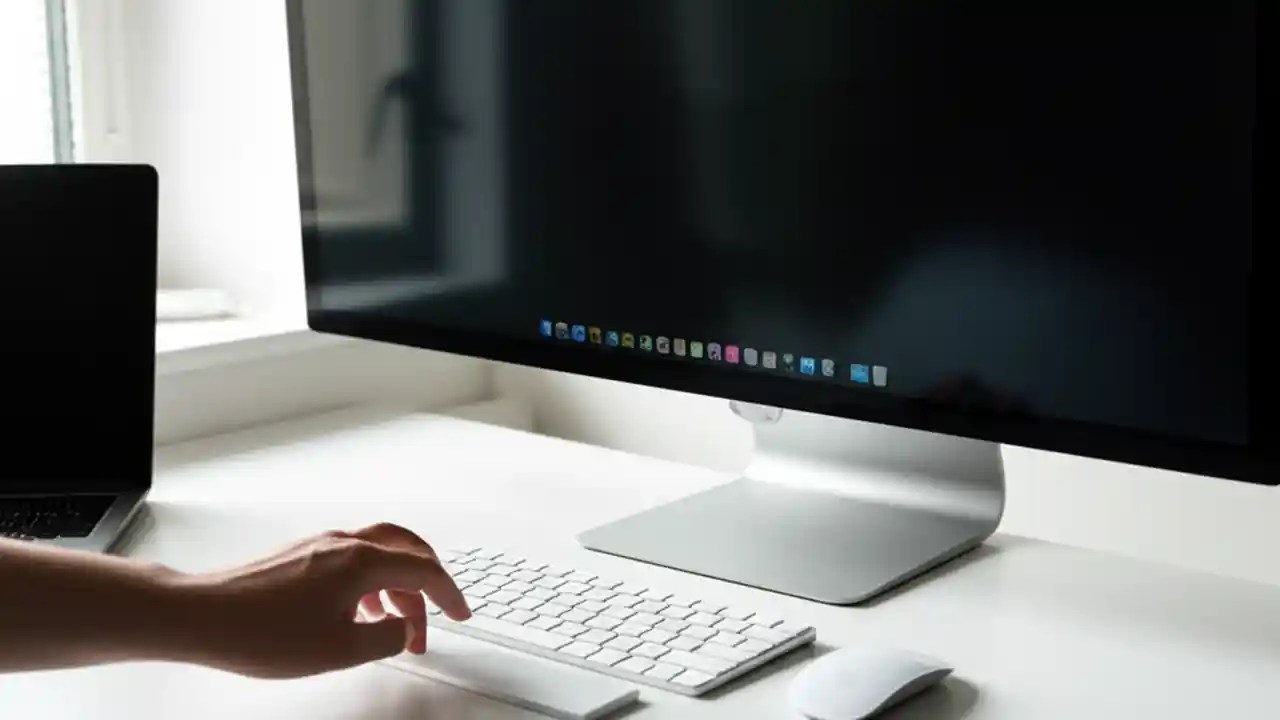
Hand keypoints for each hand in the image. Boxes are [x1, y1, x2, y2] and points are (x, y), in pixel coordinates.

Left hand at [178, 522, 470, 678]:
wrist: (201, 616)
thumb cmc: (260, 631)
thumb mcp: (340, 649)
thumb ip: (385, 637)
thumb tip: (401, 628)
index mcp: (362, 562)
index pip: (424, 571)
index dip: (449, 594)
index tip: (461, 613)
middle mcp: (345, 544)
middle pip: (406, 550)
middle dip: (428, 582)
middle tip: (438, 612)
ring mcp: (320, 546)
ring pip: (379, 554)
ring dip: (398, 586)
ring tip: (397, 624)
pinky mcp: (301, 555)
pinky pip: (353, 560)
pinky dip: (372, 582)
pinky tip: (360, 611)